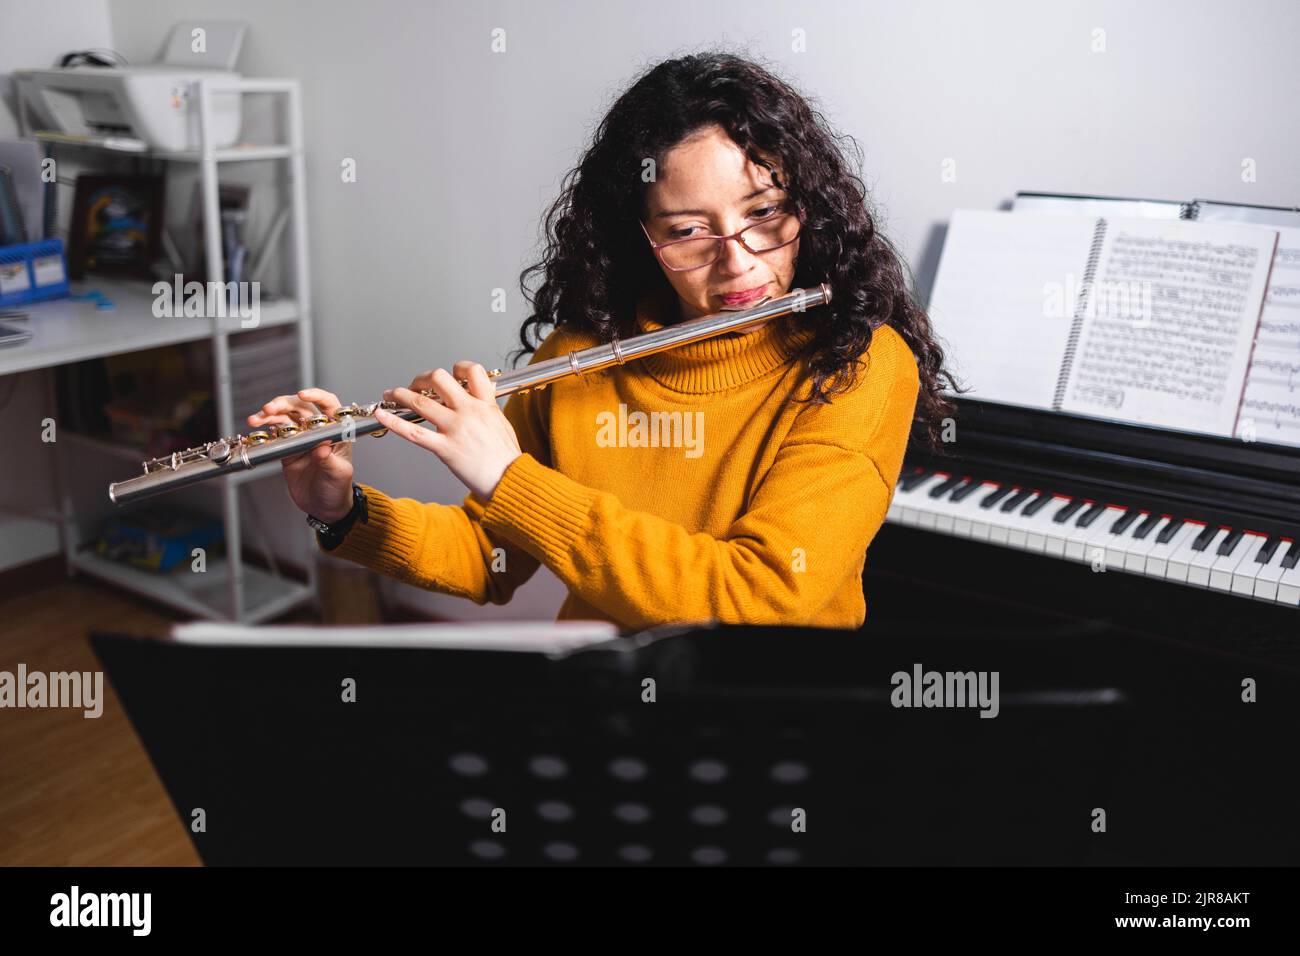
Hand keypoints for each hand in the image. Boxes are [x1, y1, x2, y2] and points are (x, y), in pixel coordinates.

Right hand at [247, 388, 354, 521]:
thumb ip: (329, 460)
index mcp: (336, 431)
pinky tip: (256, 427)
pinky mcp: (286, 448)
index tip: (303, 394)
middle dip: (284, 404)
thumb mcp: (338, 474)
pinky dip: (265, 429)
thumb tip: (321, 447)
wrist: (323, 507)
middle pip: (300, 407)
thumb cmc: (337, 488)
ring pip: (284, 418)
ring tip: (256, 418)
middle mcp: (317, 431)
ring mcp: (300, 438)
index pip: (329, 405)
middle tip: (269, 409)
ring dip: (270, 415)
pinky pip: (274, 433)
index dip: (317, 396)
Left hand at [377, 362, 521, 501]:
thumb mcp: (502, 423)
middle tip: (416, 385)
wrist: (510, 480)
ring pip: (421, 402)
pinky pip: (415, 433)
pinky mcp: (445, 448)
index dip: (458, 368)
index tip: (450, 374)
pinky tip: (382, 414)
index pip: (472, 371)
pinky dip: (394, 422)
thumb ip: (488, 409)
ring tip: (391, 395)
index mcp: (486, 404)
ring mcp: (456, 429)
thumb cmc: (507, 458)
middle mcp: (469, 412)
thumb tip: (478, 399)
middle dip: (423, 378)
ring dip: (400, 394)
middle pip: (439, 379)